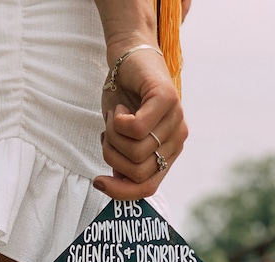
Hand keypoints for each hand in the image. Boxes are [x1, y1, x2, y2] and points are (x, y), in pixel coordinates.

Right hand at [94, 46, 187, 199]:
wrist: (127, 56)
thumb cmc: (122, 98)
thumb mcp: (120, 138)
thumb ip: (123, 163)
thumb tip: (115, 187)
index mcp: (168, 154)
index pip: (147, 188)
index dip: (121, 192)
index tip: (97, 182)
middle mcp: (177, 140)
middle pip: (137, 172)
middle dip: (113, 156)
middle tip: (108, 133)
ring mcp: (176, 120)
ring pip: (135, 151)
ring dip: (113, 136)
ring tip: (115, 117)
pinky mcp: (167, 100)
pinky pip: (137, 129)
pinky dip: (118, 122)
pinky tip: (119, 109)